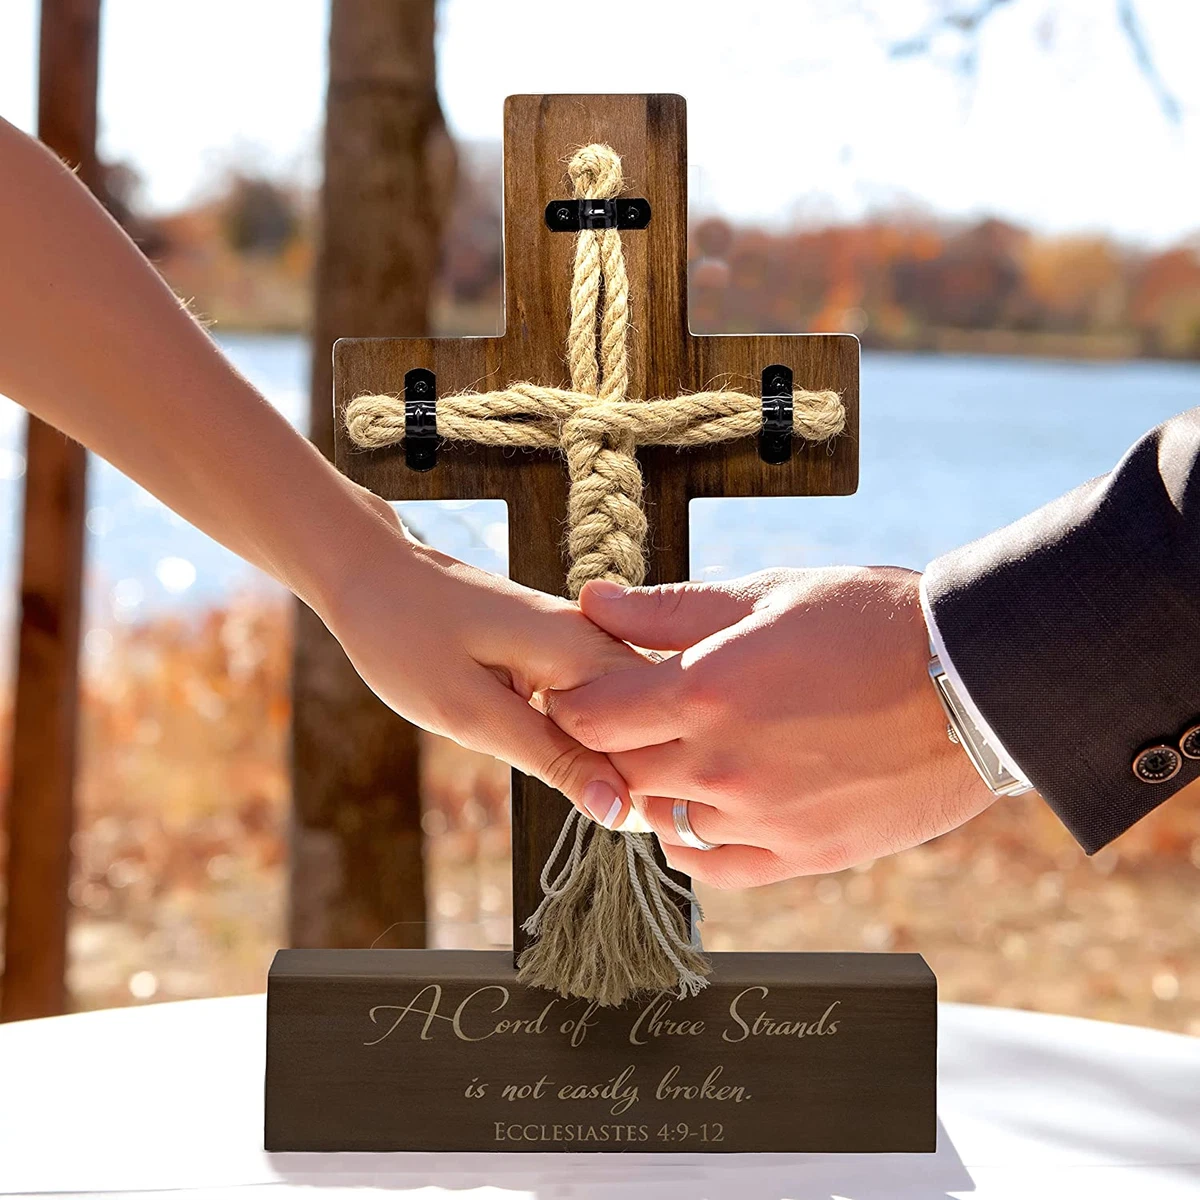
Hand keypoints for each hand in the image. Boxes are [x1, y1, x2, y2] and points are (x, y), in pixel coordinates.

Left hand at [318, 501, 642, 822]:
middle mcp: (596, 639)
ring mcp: (581, 641)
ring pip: (619, 717)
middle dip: (622, 769)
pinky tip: (543, 744)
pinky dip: (576, 732)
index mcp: (585, 650)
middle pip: (644, 724)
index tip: (610, 819)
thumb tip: (619, 809)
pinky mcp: (561, 647)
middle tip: (561, 787)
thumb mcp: (471, 714)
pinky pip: (592, 702)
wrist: (369, 573)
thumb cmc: (406, 637)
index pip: (651, 733)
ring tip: (538, 757)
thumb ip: (551, 759)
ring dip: (597, 753)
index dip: (638, 784)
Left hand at [544, 566, 993, 887]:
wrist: (977, 682)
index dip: (572, 702)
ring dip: (656, 787)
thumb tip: (592, 600)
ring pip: (662, 820)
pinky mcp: (804, 854)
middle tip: (631, 717)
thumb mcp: (769, 593)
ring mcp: (763, 819)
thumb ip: (670, 608)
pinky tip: (705, 809)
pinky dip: (695, 841)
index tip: (581, 689)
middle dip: (612, 742)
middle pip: (620, 771)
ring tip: (681, 752)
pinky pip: (716, 866)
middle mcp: (723, 766)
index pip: (590, 718)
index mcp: (706, 692)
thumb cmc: (872, 622)